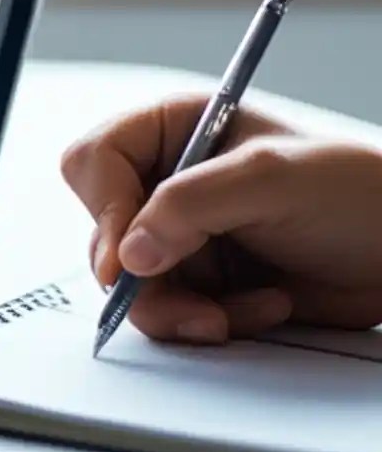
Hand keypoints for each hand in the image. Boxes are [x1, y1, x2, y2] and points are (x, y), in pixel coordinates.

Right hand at [61, 93, 381, 343]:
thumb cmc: (360, 192)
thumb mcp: (271, 180)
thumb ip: (190, 206)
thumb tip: (128, 255)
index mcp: (176, 130)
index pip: (96, 162)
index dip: (106, 208)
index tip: (130, 254)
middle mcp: (167, 182)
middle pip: (105, 234)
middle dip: (145, 276)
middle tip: (184, 297)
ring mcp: (181, 237)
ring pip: (130, 285)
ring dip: (179, 308)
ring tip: (232, 313)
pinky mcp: (200, 282)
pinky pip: (168, 313)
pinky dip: (208, 322)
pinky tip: (262, 308)